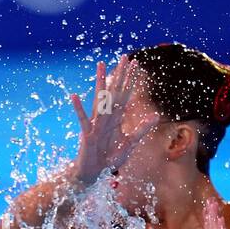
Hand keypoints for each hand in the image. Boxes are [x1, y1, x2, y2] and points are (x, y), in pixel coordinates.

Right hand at [68, 54, 158, 186]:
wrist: (94, 172)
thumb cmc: (110, 158)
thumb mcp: (130, 143)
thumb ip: (142, 128)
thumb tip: (155, 115)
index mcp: (116, 118)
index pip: (125, 94)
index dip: (131, 80)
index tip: (135, 64)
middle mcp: (107, 116)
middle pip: (114, 91)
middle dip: (120, 74)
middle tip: (124, 57)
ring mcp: (96, 123)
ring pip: (99, 99)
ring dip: (100, 82)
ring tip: (100, 65)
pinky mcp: (87, 134)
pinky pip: (82, 119)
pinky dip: (78, 109)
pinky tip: (74, 96)